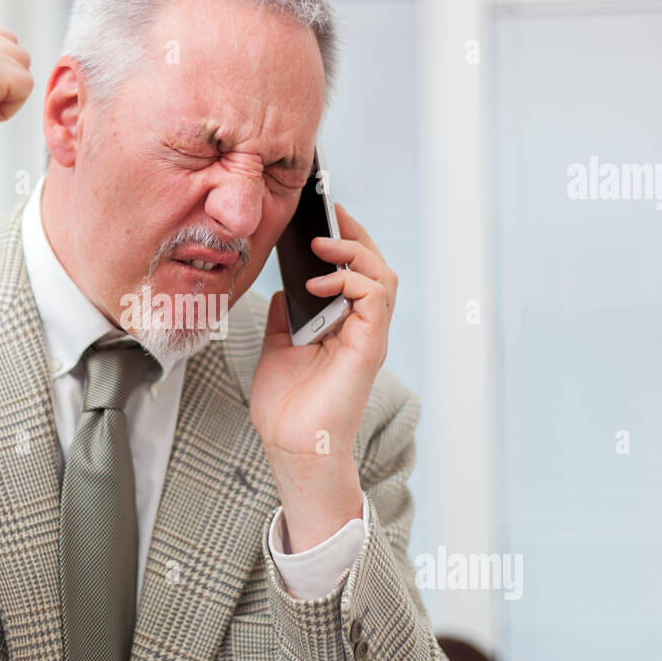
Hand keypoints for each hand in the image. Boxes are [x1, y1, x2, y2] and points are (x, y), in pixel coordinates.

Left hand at [249, 203, 397, 551]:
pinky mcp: (368, 347)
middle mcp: (363, 329)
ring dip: (355, 252)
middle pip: (376, 266)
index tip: (324, 216)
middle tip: (329, 215)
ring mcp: (368, 337)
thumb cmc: (287, 407)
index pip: (357, 272)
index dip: (346, 240)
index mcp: (344, 327)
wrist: (291, 445)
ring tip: (322, 244)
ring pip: (383, 276)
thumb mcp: (278, 348)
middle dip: (355, 234)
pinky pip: (375, 298)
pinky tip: (319, 282)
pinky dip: (350, 281)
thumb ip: (286, 317)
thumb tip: (284, 289)